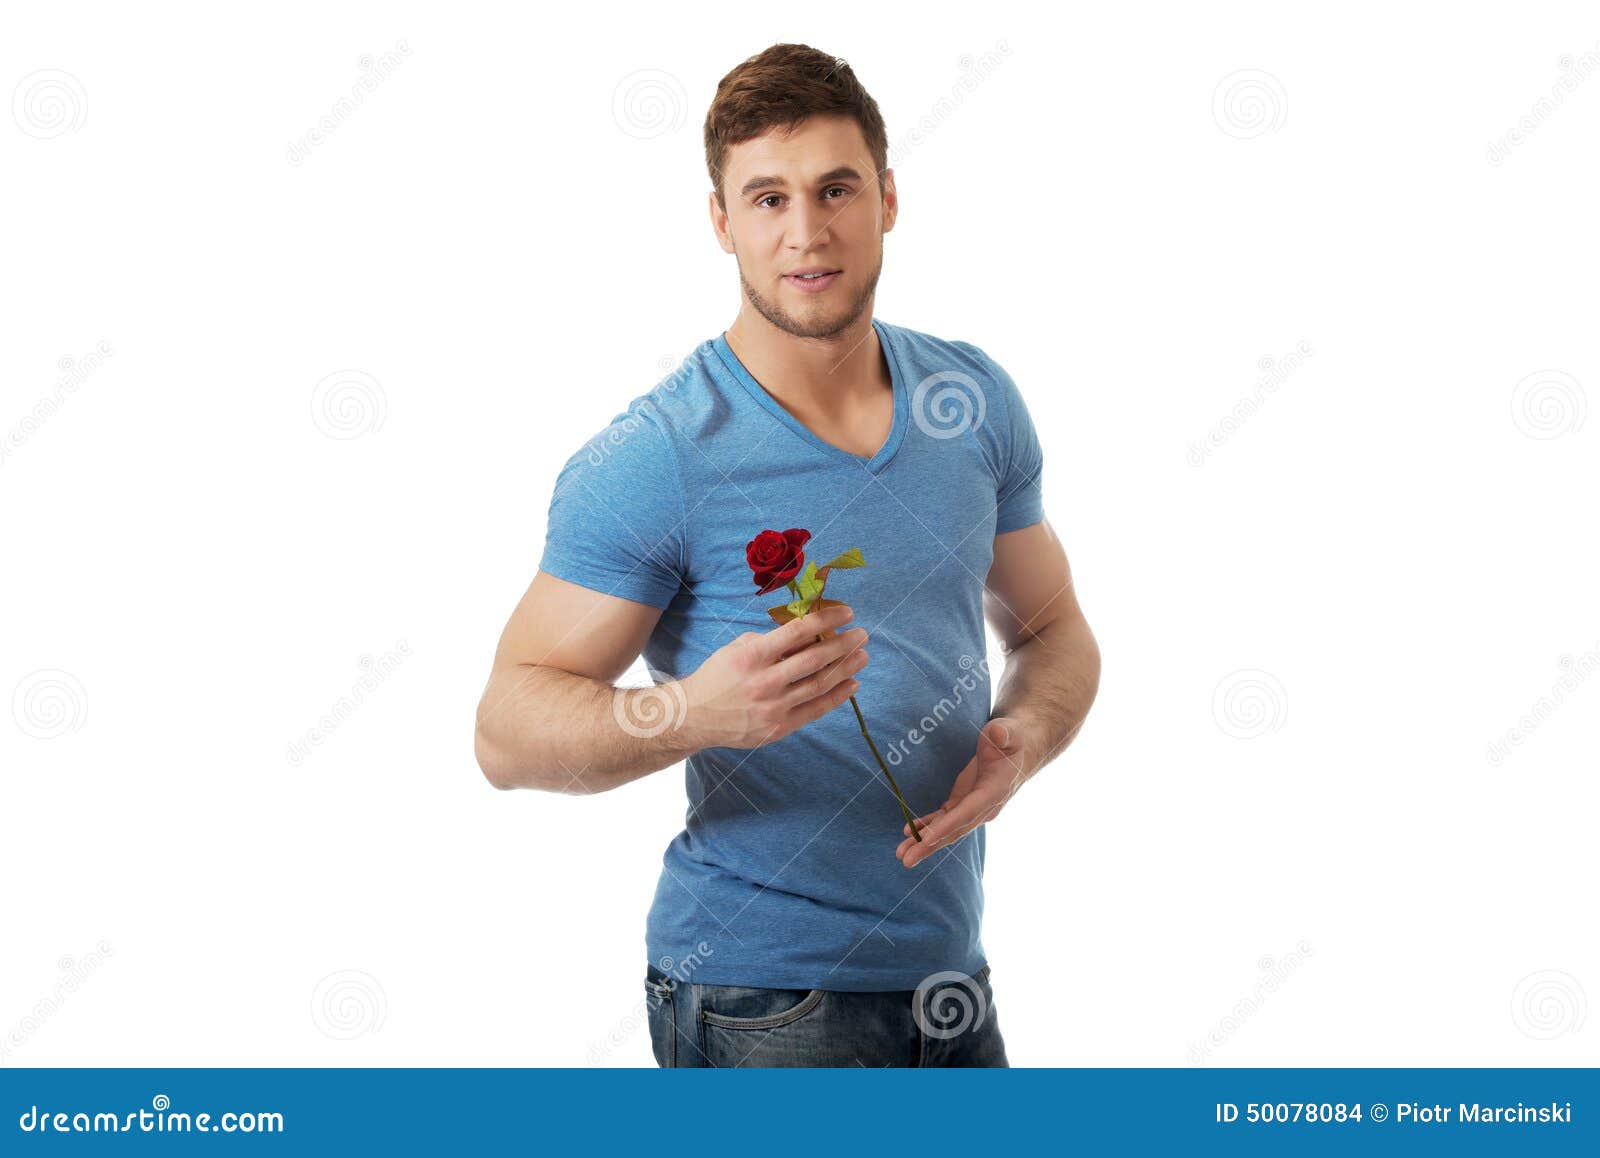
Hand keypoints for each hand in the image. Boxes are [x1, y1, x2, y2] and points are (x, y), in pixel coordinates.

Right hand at [679, 602, 869, 749]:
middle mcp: (765, 681)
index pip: (798, 631)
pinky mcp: (779, 727)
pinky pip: (815, 710)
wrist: (694, 716)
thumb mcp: (738, 648)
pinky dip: (837, 696)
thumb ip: (771, 640)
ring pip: (819, 684)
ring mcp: (774, 707)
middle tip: (862, 634)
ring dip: (846, 668)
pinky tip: (852, 683)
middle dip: (843, 644)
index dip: (826, 619)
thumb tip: (808, 631)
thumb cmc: (718, 676)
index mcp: (753, 655)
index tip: (846, 612)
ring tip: (863, 656)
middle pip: (815, 659)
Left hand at [896, 717, 1031, 867]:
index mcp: (994, 791)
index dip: (947, 826)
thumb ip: (1003, 734)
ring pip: (947, 829)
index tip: (927, 839)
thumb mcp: (1009, 732)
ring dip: (924, 842)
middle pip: (954, 829)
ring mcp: (973, 807)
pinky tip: (910, 833)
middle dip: (930, 844)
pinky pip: (944, 819)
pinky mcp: (964, 802)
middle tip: (905, 859)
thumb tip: (997, 733)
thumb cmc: (1013, 738)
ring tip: (901, 854)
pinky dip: (927, 826)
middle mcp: (984, 807)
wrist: (1020, 748)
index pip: (968, 812)